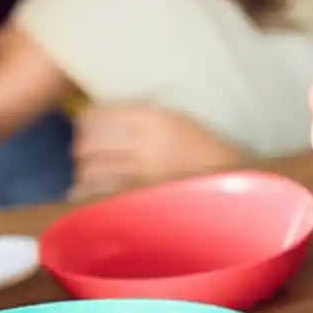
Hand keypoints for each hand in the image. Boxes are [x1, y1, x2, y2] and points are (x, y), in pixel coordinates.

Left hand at [69, 106, 243, 199]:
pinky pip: (103, 194)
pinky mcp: (145, 197)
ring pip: (94, 169)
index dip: (85, 119)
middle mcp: (148, 144)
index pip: (101, 115)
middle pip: (93, 142)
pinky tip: (81, 192)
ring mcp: (146, 174)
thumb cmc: (203, 148)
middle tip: (81, 149)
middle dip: (81, 146)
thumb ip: (143, 115)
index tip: (83, 124)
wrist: (231, 179)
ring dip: (84, 170)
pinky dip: (86, 193)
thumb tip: (104, 116)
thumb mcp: (177, 119)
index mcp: (156, 119)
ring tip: (85, 170)